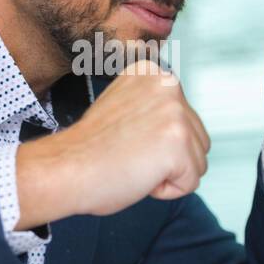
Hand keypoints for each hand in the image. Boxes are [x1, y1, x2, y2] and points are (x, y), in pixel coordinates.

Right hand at [14, 58, 210, 226]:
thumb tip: (173, 124)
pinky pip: (190, 182)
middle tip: (129, 154)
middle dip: (169, 158)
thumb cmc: (87, 148)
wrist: (65, 168)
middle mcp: (168, 85)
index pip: (184, 119)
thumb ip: (152, 108)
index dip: (156, 141)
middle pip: (198, 140)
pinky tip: (139, 175)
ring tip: (133, 162)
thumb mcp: (124, 107)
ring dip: (169, 174)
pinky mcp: (178, 143)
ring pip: (198, 162)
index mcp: (154, 73)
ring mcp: (175, 113)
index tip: (126, 139)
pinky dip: (167, 190)